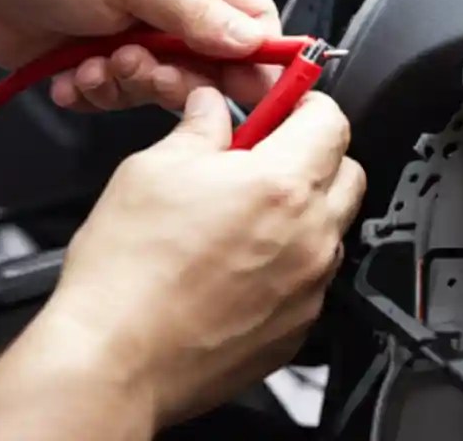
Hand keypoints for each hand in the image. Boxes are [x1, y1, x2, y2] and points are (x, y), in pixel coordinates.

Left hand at [0, 0, 281, 109]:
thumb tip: (250, 40)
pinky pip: (133, 98)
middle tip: (142, 70)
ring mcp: (148, 33)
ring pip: (173, 85)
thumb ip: (193, 9)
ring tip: (95, 65)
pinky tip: (74, 75)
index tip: (248, 88)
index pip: (253, 14)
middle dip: (176, 74)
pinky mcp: (118, 64)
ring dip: (131, 84)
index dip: (254, 55)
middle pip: (217, 59)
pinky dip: (103, 95)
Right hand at [44, 88, 364, 427]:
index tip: (283, 105)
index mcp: (280, 185)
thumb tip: (211, 109)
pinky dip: (288, 262)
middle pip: (347, 172)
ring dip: (302, 210)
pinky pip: (312, 279)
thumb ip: (198, 129)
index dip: (306, 102)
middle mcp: (310, 237)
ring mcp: (309, 288)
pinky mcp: (298, 328)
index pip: (331, 120)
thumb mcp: (153, 169)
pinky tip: (237, 264)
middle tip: (262, 156)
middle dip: (313, 154)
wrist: (115, 360)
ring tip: (242, 216)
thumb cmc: (127, 273)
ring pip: (331, 228)